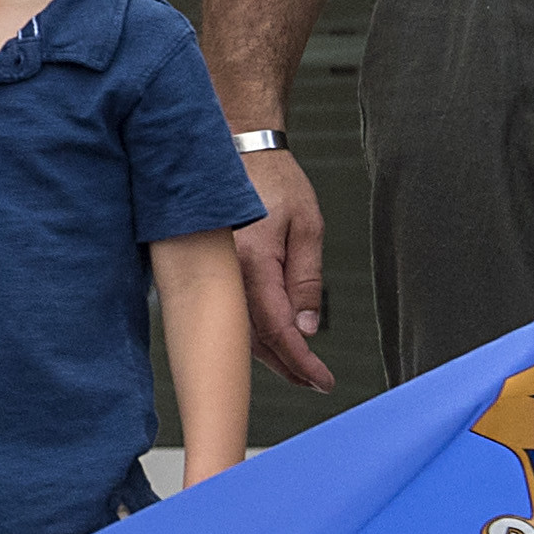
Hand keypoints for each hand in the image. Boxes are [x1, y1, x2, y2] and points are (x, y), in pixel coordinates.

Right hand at [231, 142, 335, 394]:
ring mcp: (214, 273)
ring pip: (239, 330)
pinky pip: (230, 312)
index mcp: (252, 263)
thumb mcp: (308, 227)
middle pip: (254, 339)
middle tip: (314, 381)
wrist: (235, 151)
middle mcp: (226, 273)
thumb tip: (306, 328)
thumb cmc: (274, 182)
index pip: (278, 329)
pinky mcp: (211, 270)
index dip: (301, 361)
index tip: (322, 379)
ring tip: (298, 367)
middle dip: (286, 366)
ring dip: (268, 354)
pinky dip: (251, 333)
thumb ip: (306, 280)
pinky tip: (269, 340)